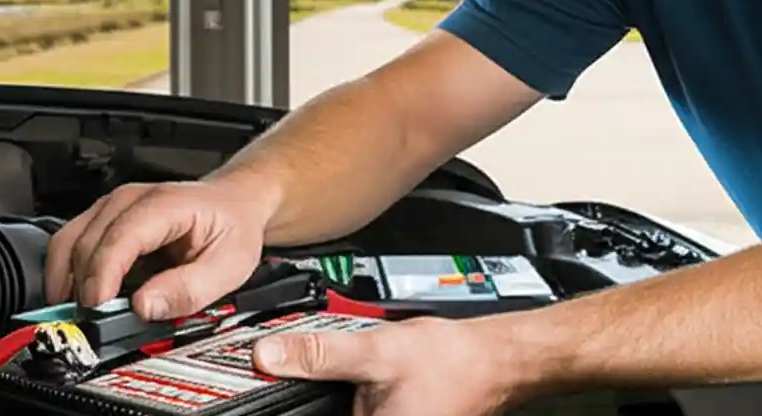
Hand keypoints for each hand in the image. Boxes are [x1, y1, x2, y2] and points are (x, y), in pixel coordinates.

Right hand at [44, 180, 270, 319]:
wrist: (233, 204)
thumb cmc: (232, 228)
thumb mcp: (229, 265)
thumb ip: (189, 289)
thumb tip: (144, 306)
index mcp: (165, 204)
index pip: (121, 236)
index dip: (103, 274)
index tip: (97, 307)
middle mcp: (131, 199)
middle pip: (87, 241)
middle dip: (82, 286)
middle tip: (91, 323)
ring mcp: (113, 206)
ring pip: (69, 240)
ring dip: (67, 280)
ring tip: (81, 313)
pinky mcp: (103, 219)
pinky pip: (70, 243)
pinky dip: (67, 273)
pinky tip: (81, 295)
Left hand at [252, 316, 518, 415]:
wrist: (494, 359)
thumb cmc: (451, 362)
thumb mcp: (376, 351)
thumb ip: (319, 355)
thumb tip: (269, 355)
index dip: (289, 413)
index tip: (267, 398)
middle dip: (313, 400)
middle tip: (338, 376)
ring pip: (339, 413)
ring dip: (333, 398)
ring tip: (353, 376)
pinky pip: (359, 412)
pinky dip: (350, 398)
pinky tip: (362, 381)